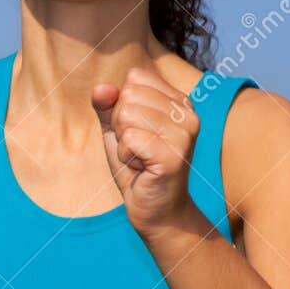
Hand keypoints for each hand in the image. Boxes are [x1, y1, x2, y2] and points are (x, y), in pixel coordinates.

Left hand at [91, 66, 204, 236]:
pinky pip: (130, 139)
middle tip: (138, 149)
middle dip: (120, 126)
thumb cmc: (138, 168)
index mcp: (178, 100)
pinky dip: (126, 157)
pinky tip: (142, 168)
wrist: (156, 210)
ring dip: (123, 143)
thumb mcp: (117, 131)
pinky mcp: (174, 154)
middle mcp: (187, 112)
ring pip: (127, 116)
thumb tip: (101, 88)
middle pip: (128, 95)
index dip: (122, 105)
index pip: (134, 78)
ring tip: (141, 158)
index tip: (136, 132)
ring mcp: (184, 133)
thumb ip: (107, 106)